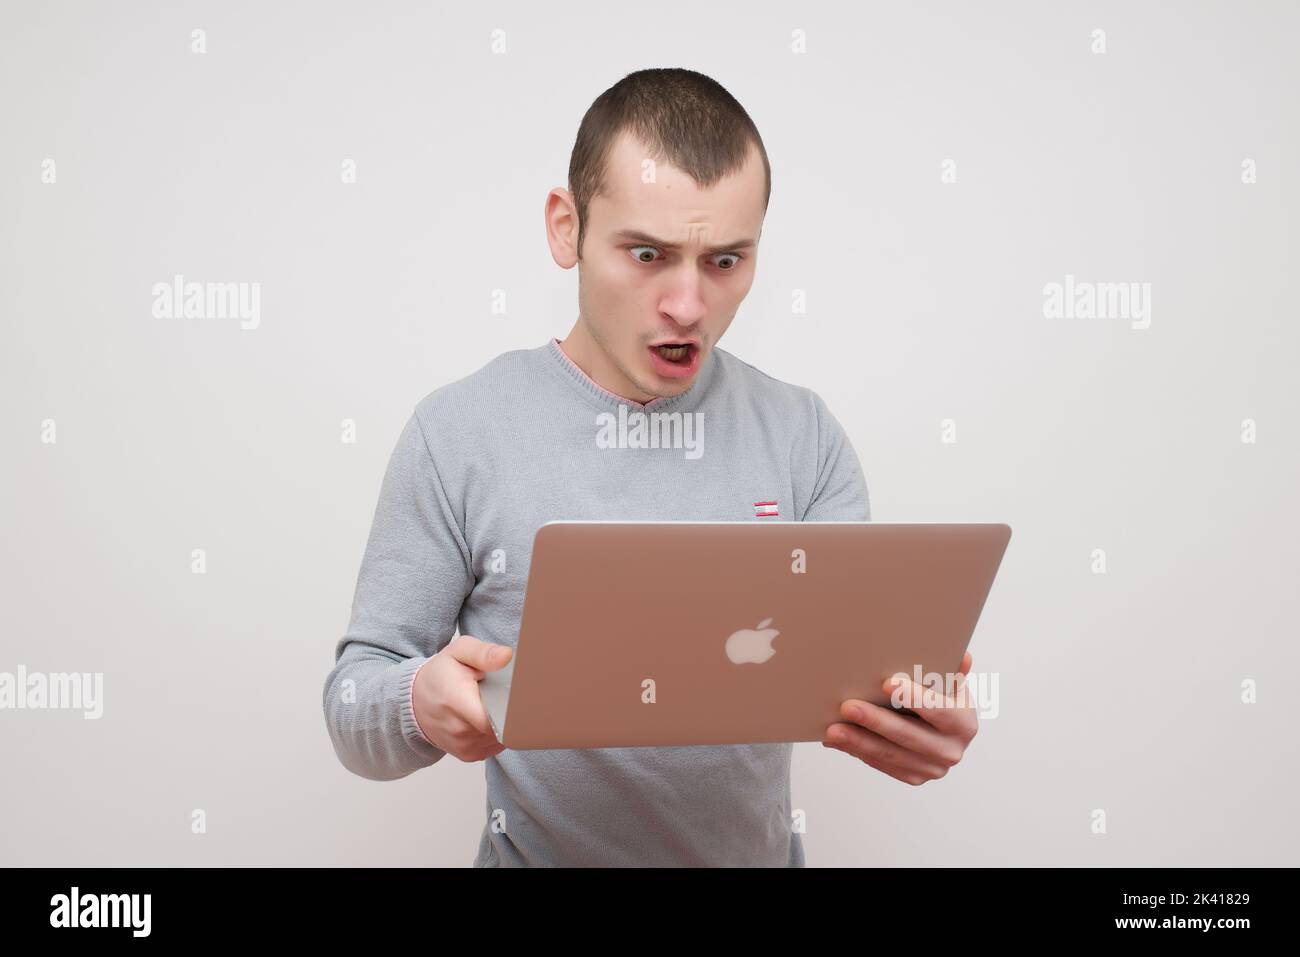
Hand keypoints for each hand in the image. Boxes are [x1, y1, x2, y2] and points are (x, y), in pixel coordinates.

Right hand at [412, 635, 512, 761]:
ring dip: (502, 722)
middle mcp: (459, 729)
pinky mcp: (469, 755)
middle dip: (508, 711)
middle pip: (502, 726)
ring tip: (488, 705)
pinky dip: (496, 732)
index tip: (516, 695)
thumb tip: (506, 656)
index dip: (512, 708)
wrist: (415, 701)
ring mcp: (465, 746)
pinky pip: (495, 745)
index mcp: (458, 701)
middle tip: (498, 694)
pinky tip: (486, 717)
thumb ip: (483, 653)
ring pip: (501, 737)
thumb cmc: (439, 675)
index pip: (495, 717)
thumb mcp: (458, 652)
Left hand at [822, 651, 977, 785]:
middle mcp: (951, 750)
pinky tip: (837, 741)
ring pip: (890, 754)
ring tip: (833, 729)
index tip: (886, 682)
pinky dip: (858, 751)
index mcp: (963, 723)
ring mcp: (932, 768)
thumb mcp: (951, 683)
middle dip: (875, 721)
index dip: (913, 697)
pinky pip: (882, 764)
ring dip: (858, 741)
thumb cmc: (941, 697)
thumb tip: (963, 656)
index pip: (938, 710)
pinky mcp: (914, 776)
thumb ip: (952, 671)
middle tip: (847, 706)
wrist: (943, 731)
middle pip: (908, 735)